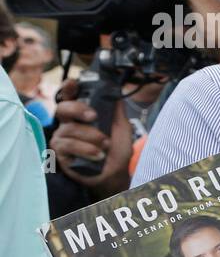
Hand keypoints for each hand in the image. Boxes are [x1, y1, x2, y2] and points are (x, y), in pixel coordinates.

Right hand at [49, 78, 134, 192]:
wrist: (116, 173)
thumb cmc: (117, 150)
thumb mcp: (121, 127)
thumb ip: (117, 110)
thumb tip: (115, 92)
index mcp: (81, 114)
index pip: (70, 97)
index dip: (68, 88)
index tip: (73, 83)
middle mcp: (68, 123)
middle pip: (63, 108)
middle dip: (78, 109)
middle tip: (93, 116)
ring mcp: (62, 138)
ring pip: (69, 129)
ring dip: (91, 136)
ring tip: (106, 145)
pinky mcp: (60, 153)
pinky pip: (68, 146)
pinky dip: (85, 149)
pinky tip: (98, 155)